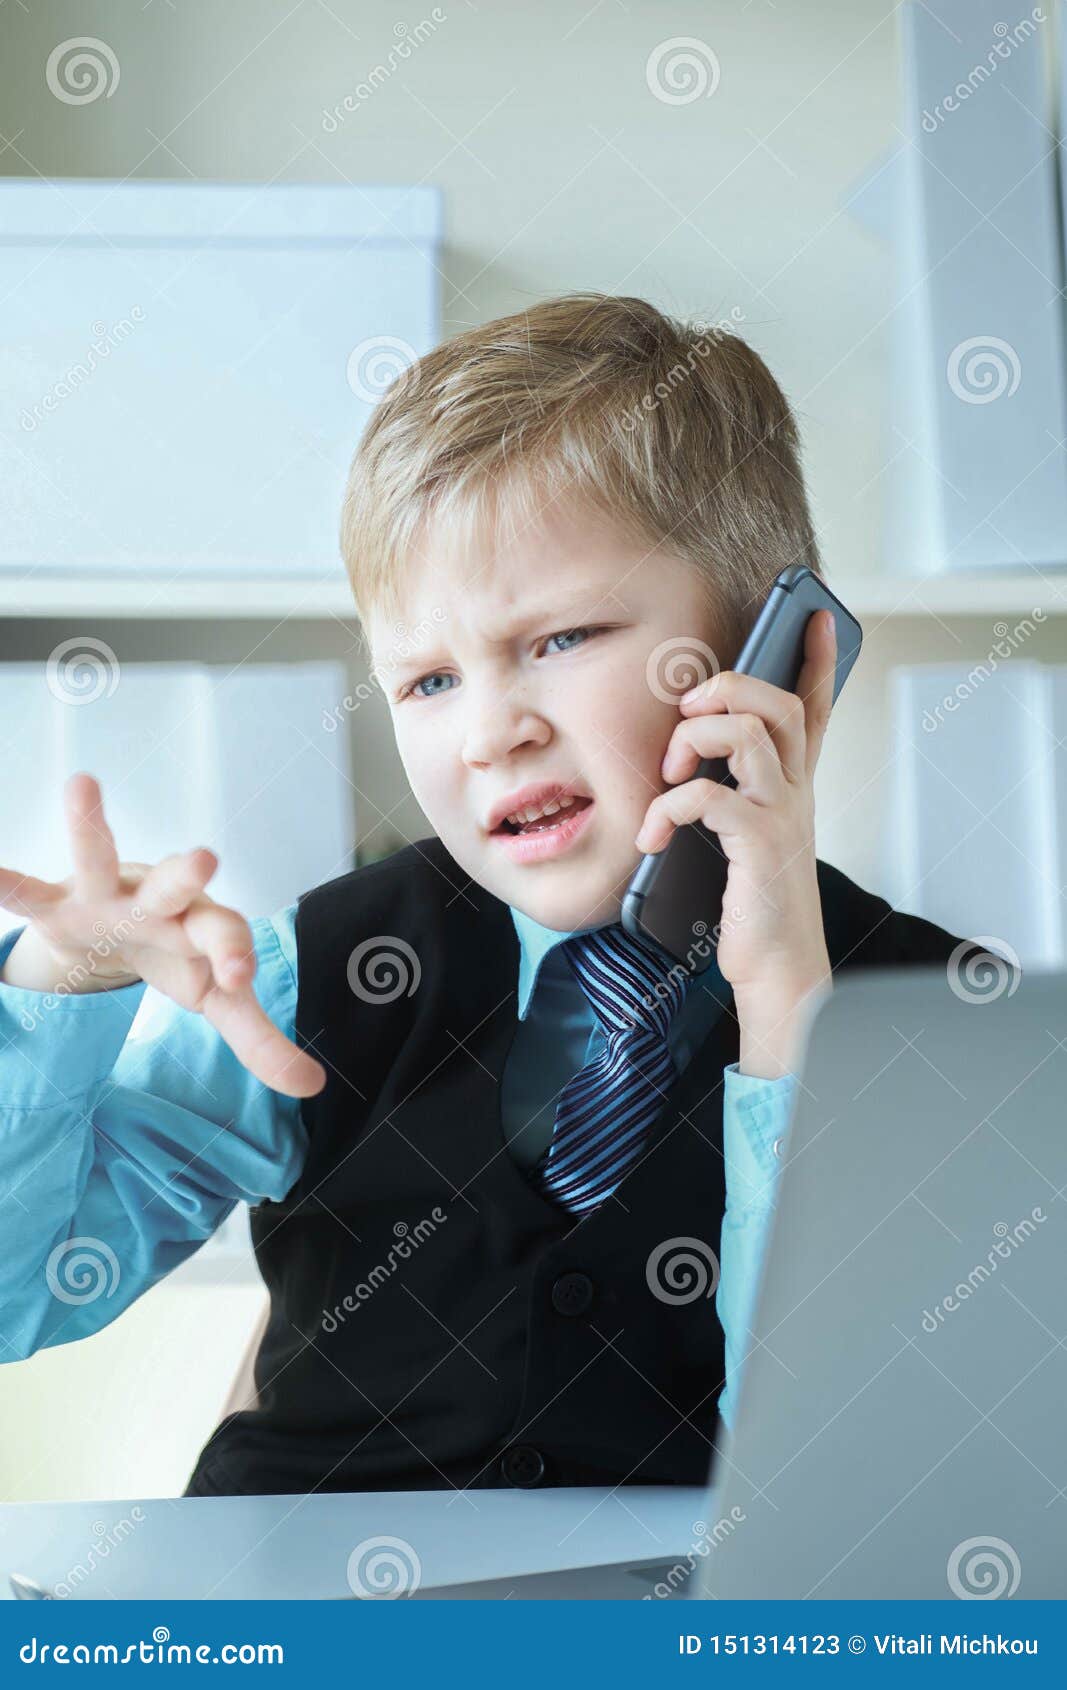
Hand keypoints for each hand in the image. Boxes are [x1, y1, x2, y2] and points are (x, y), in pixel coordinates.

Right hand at [0, 772, 325, 1098]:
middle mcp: (159, 902)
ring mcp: (106, 898)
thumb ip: (260, 1039)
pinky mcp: (59, 905)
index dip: (233, 951)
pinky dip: (6, 882)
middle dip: (186, 874)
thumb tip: (313, 1084)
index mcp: (202, 925)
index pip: (225, 933)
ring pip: (100, 858)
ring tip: (82, 785)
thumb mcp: (218, 1001)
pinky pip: (29, 892)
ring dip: (90, 825)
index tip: (238, 974)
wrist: (123, 936)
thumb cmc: (182, 959)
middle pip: (175, 887)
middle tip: (204, 858)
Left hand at [634, 610, 836, 1076]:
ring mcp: (781, 815)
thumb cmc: (753, 903)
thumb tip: (685, 758)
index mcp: (792, 786)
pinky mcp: (759, 845)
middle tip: (690, 713)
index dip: (817, 659)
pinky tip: (655, 836)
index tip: (816, 613)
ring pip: (752, 734)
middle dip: (730, 689)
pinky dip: (670, 807)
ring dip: (698, 738)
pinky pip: (710, 798)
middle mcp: (794, 792)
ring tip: (670, 771)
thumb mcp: (746, 837)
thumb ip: (728, 795)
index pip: (815, 709)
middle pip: (779, 705)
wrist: (777, 967)